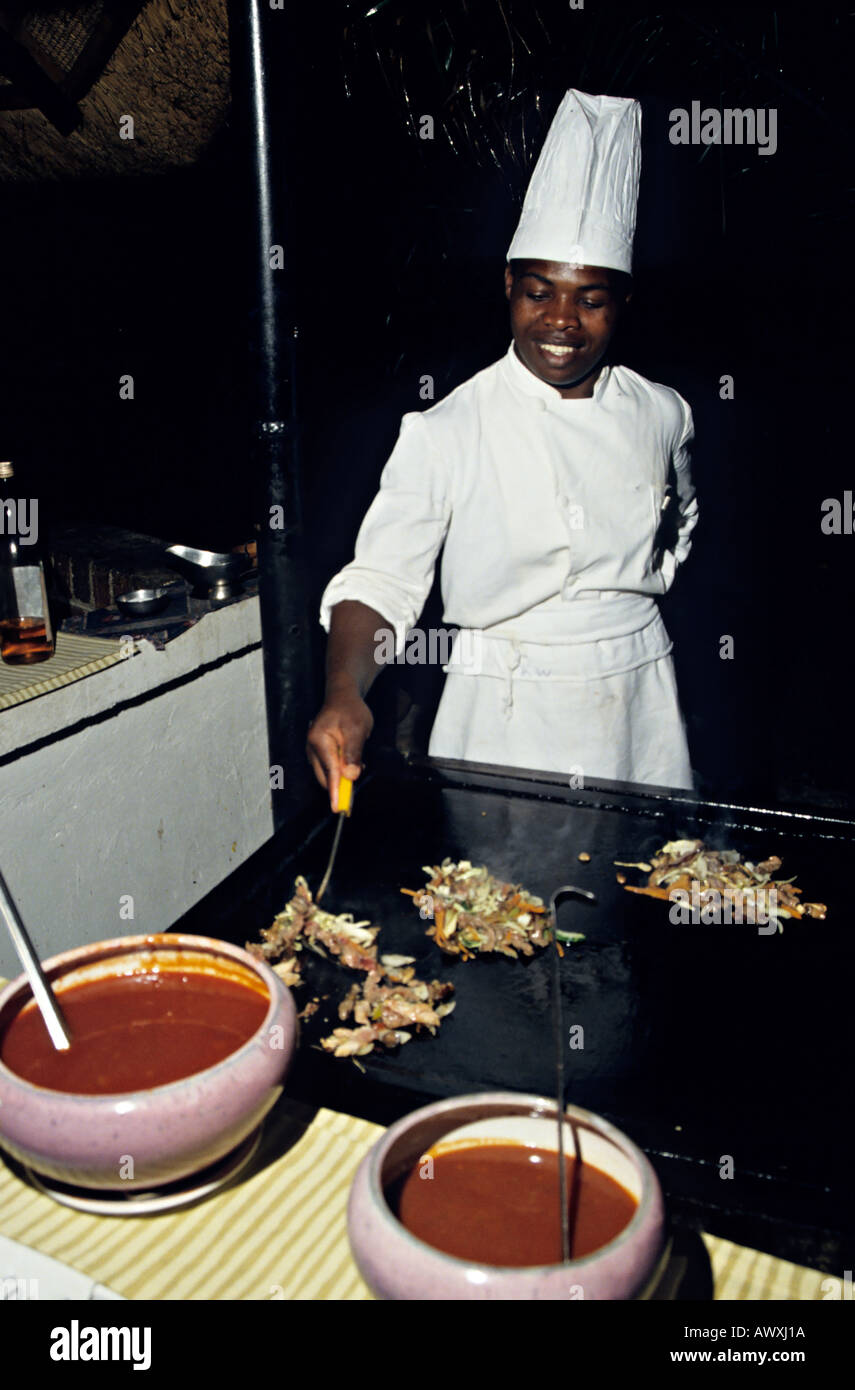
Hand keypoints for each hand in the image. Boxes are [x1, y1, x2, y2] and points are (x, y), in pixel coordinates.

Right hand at [306, 689, 372, 810]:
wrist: (343, 696)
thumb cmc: (350, 710)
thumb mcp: (357, 729)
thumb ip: (353, 753)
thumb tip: (350, 775)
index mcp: (320, 741)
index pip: (330, 771)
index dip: (335, 791)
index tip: (338, 808)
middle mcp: (312, 748)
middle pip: (325, 776)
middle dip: (341, 784)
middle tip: (358, 781)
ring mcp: (314, 750)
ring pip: (327, 773)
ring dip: (342, 775)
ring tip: (358, 761)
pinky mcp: (319, 752)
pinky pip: (328, 767)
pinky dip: (340, 770)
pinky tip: (351, 761)